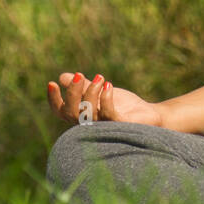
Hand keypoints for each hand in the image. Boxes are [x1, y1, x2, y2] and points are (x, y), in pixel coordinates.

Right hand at [47, 72, 163, 126]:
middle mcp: (91, 125)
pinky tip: (108, 85)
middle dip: (72, 93)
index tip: (52, 83)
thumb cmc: (124, 106)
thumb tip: (63, 77)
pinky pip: (109, 115)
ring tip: (100, 77)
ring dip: (91, 92)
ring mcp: (105, 127)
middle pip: (71, 113)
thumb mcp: (100, 92)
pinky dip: (106, 99)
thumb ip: (83, 86)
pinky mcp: (121, 126)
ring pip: (89, 113)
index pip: (61, 112)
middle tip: (79, 75)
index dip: (54, 100)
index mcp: (83, 117)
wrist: (151, 115)